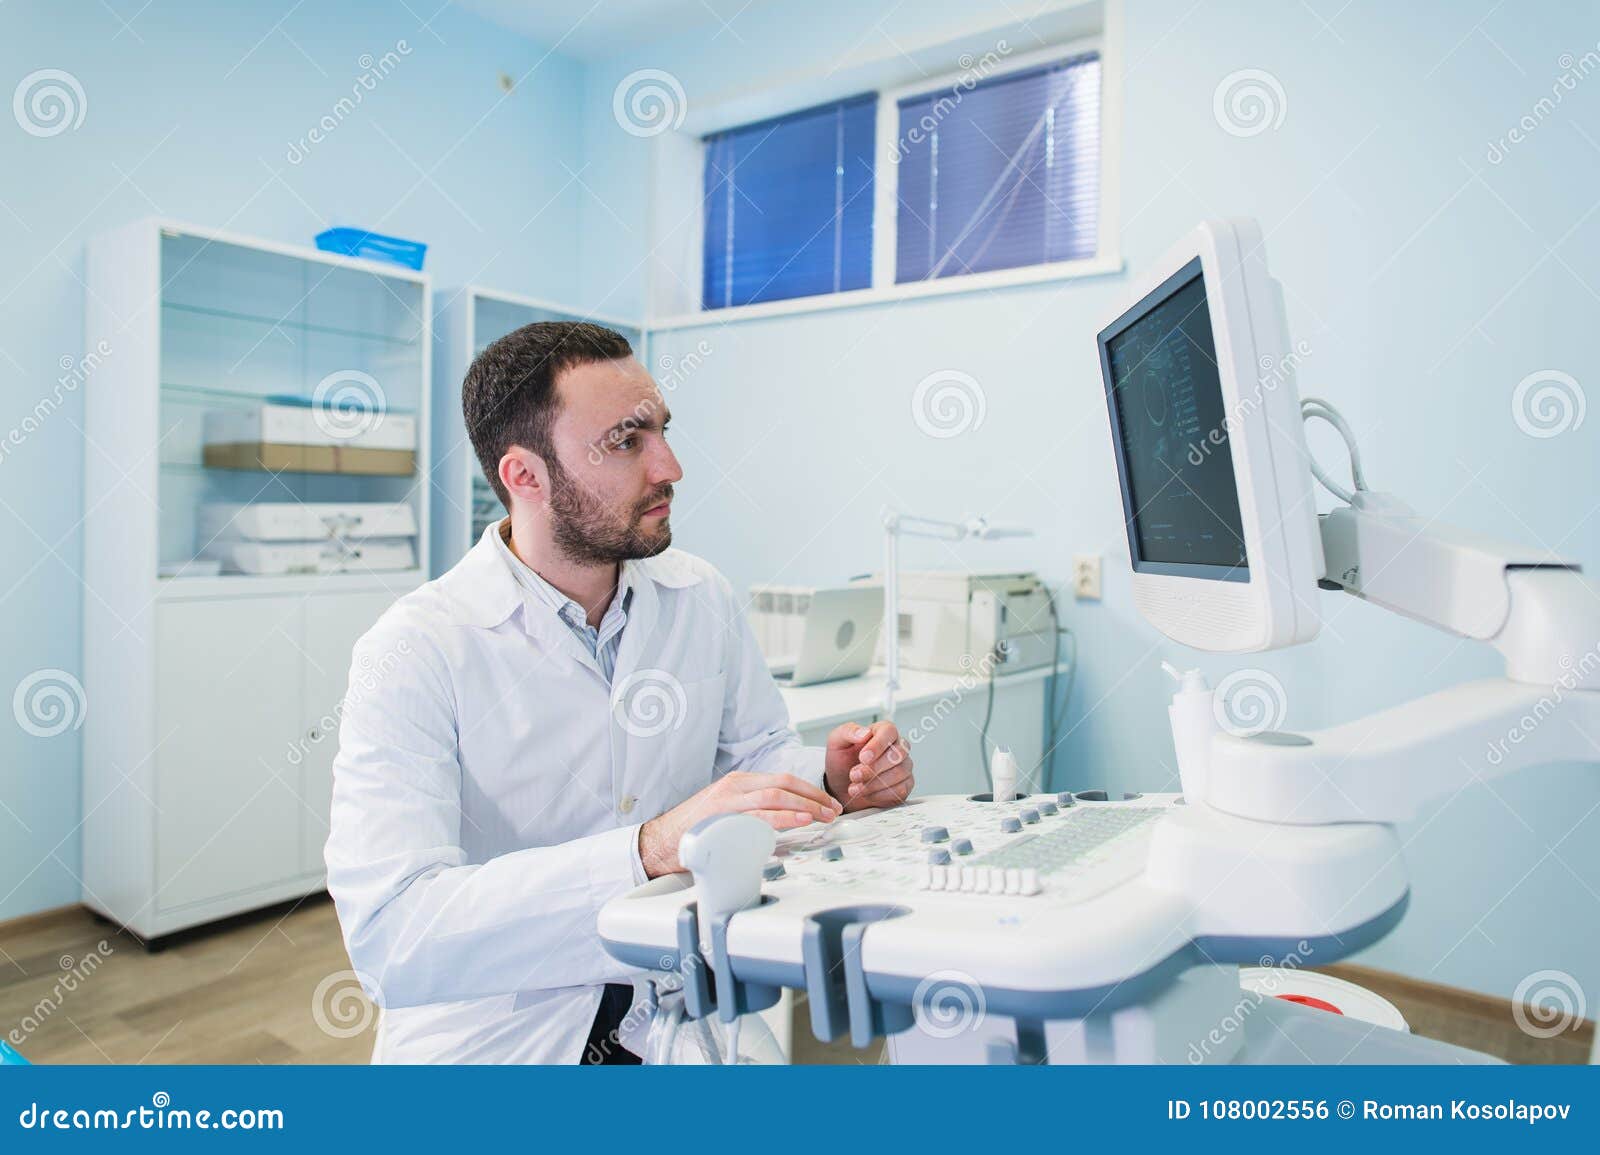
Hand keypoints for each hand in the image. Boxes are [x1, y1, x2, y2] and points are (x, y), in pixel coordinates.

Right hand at [637, 771, 841, 876]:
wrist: (660, 842)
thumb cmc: (695, 831)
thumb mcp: (729, 811)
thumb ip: (755, 811)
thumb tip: (788, 820)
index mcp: (739, 782)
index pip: (782, 779)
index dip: (809, 790)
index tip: (826, 803)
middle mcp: (735, 786)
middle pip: (783, 784)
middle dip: (814, 796)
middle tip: (833, 811)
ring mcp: (727, 801)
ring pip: (775, 796)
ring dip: (805, 806)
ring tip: (824, 816)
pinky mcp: (722, 819)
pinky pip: (758, 816)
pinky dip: (783, 817)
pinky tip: (800, 822)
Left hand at [824, 721, 913, 811]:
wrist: (840, 785)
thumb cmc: (841, 761)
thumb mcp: (836, 742)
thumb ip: (848, 732)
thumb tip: (864, 732)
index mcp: (882, 731)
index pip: (889, 731)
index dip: (877, 745)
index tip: (863, 757)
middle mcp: (897, 747)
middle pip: (897, 754)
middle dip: (873, 768)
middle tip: (854, 775)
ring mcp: (903, 766)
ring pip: (899, 773)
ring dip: (873, 783)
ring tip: (855, 787)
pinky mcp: (905, 785)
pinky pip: (900, 790)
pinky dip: (879, 794)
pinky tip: (866, 793)